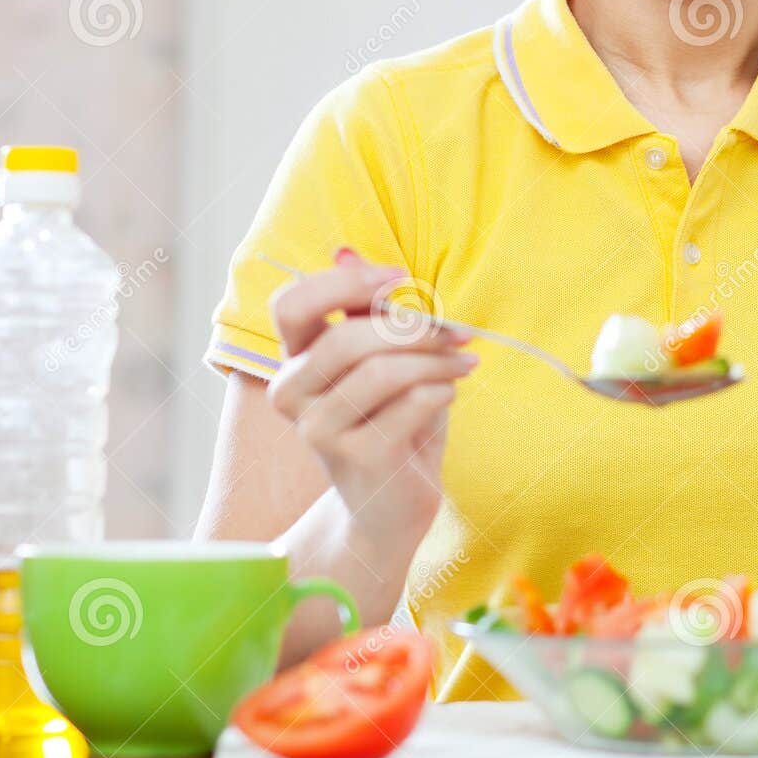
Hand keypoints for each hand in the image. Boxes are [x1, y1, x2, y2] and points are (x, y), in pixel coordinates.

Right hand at [266, 249, 474, 554]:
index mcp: (294, 360)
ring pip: (384, 371)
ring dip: (437, 360)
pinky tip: (449, 394)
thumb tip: (345, 250)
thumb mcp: (381, 359)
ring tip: (465, 363)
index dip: (344, 283)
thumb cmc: (390, 420)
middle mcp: (293, 395)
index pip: (291, 305)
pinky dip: (441, 391)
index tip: (399, 277)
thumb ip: (367, 312)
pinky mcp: (358, 460)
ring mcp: (319, 432)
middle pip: (346, 337)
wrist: (390, 507)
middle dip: (414, 327)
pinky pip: (410, 405)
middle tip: (459, 332)